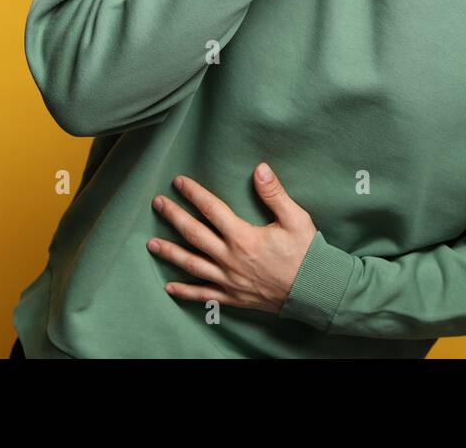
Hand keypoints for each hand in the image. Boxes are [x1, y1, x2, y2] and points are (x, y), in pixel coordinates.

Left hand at [148, 163, 317, 314]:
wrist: (314, 291)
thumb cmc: (306, 254)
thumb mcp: (295, 218)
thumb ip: (275, 194)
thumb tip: (260, 168)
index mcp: (243, 236)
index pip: (211, 209)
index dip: (194, 194)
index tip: (179, 182)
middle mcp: (230, 258)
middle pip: (194, 234)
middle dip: (173, 216)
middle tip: (157, 203)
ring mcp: (229, 279)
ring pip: (192, 264)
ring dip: (170, 252)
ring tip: (151, 243)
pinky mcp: (232, 296)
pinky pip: (203, 294)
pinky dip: (185, 292)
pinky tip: (169, 288)